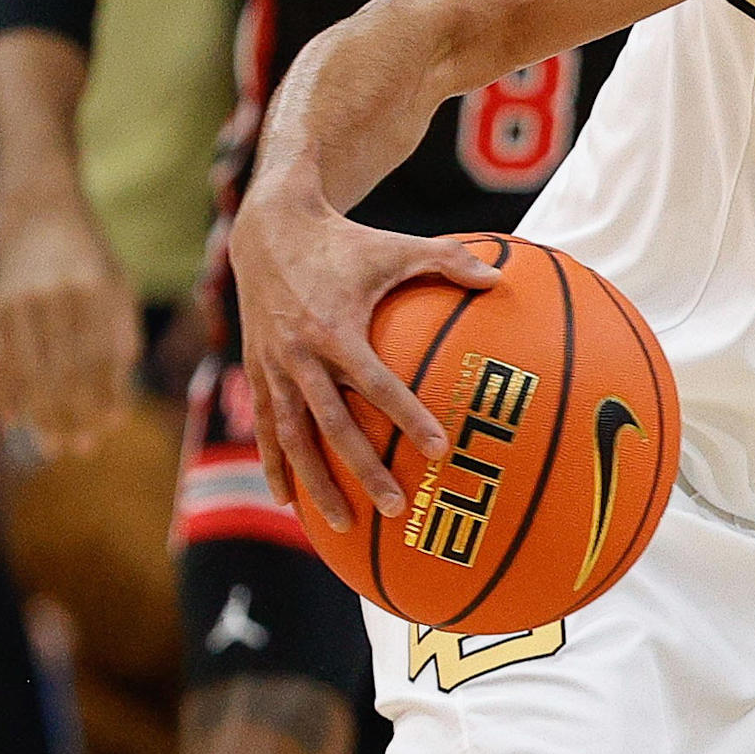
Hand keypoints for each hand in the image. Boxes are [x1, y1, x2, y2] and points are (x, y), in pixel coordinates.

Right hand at [0, 185, 138, 457]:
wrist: (39, 210)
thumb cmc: (90, 258)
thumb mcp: (118, 287)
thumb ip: (121, 339)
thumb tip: (117, 403)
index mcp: (96, 290)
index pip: (100, 358)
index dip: (103, 397)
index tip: (107, 430)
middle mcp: (55, 296)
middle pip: (63, 370)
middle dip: (71, 414)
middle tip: (78, 449)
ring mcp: (19, 301)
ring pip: (29, 371)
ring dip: (39, 413)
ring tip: (51, 444)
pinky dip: (2, 392)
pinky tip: (12, 421)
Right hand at [224, 174, 501, 525]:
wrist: (268, 228)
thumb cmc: (344, 240)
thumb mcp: (395, 246)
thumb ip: (447, 261)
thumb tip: (498, 279)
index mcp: (336, 328)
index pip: (376, 383)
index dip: (407, 416)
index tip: (437, 449)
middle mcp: (299, 355)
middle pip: (333, 425)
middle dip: (363, 469)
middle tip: (396, 507)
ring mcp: (273, 367)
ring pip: (293, 437)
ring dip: (317, 483)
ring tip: (345, 524)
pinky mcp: (256, 372)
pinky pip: (266, 427)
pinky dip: (275, 465)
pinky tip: (289, 502)